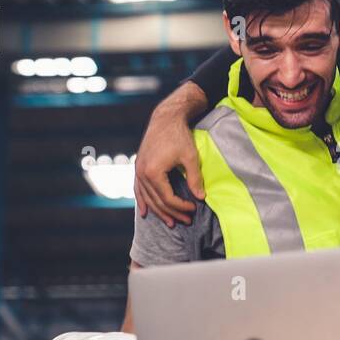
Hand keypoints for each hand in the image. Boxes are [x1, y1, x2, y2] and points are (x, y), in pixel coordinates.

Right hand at [134, 105, 203, 226]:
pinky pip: (138, 189)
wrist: (166, 118)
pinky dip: (142, 201)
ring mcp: (138, 170)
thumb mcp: (191, 157)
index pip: (168, 198)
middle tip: (186, 221)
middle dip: (172, 213)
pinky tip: (145, 212)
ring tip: (171, 222)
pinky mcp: (138, 166)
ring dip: (159, 211)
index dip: (181, 206)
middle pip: (157, 201)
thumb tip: (201, 197)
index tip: (194, 209)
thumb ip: (195, 179)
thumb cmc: (180, 136)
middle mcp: (142, 173)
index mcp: (154, 172)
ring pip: (147, 198)